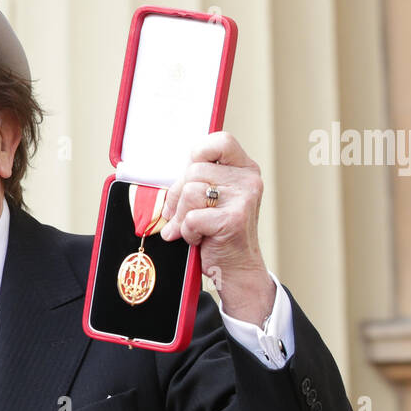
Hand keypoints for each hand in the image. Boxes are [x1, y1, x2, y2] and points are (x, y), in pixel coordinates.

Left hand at [159, 132, 275, 325]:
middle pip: (193, 170)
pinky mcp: (233, 220)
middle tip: (180, 216)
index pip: (220, 140)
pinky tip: (198, 239)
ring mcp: (244, 198)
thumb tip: (162, 179)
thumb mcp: (210, 200)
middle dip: (177, 196)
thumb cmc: (218, 234)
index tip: (189, 177)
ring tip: (191, 229)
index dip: (197, 153)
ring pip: (189, 191)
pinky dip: (188, 232)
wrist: (236, 270)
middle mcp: (248, 179)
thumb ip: (197, 182)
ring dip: (181, 216)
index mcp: (244, 168)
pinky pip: (192, 217)